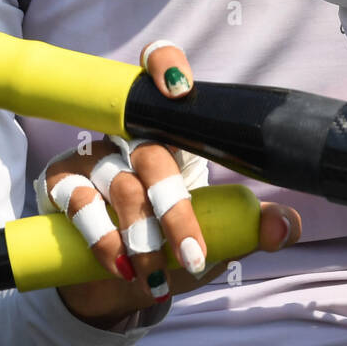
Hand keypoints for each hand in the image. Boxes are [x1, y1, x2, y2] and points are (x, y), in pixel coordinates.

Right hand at [43, 41, 300, 329]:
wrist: (112, 281)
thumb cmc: (168, 244)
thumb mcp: (212, 237)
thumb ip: (249, 227)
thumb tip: (286, 226)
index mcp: (171, 132)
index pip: (160, 73)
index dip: (164, 64)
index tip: (178, 88)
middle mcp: (130, 136)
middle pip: (152, 151)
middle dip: (173, 208)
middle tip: (192, 255)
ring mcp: (93, 156)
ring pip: (119, 183)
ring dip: (139, 234)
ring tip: (156, 274)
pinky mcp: (60, 182)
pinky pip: (77, 201)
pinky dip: (101, 236)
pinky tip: (118, 264)